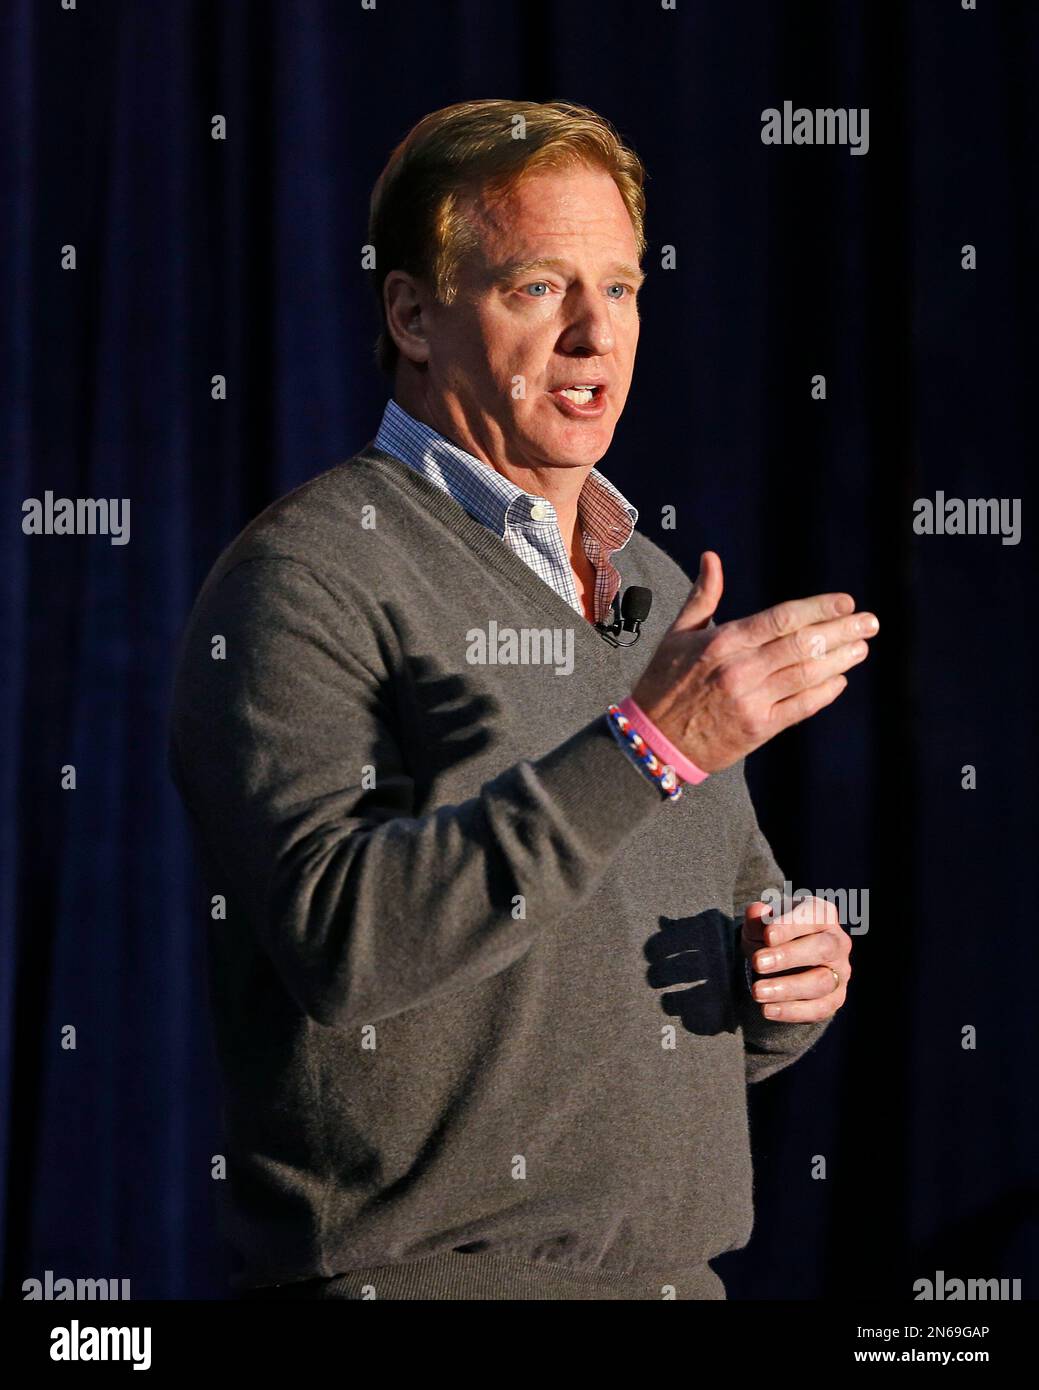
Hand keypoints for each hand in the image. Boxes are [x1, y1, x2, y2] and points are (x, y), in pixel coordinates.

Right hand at [630, 552, 878, 773]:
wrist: (654, 741)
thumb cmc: (665, 682)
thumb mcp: (678, 634)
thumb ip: (703, 596)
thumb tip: (712, 557)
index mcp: (723, 641)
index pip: (782, 618)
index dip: (819, 608)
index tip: (846, 602)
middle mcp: (740, 669)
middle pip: (802, 644)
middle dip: (841, 631)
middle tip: (870, 622)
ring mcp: (751, 700)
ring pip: (807, 674)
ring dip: (840, 659)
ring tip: (861, 647)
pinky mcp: (758, 729)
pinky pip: (801, 707)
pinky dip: (824, 693)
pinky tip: (840, 680)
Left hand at [741, 898, 851, 1021]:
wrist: (782, 959)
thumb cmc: (772, 934)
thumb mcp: (761, 923)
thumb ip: (757, 918)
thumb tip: (756, 912)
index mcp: (822, 914)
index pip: (812, 916)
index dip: (790, 926)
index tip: (767, 935)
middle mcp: (837, 942)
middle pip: (822, 949)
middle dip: (789, 957)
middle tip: (757, 963)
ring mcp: (840, 972)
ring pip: (821, 982)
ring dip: (787, 988)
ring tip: (757, 992)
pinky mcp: (835, 999)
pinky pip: (819, 1009)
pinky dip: (792, 1012)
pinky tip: (767, 1010)